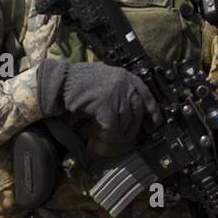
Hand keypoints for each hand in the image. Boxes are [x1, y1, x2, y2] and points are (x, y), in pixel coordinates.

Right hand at [37, 59, 161, 144]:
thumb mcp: (103, 79)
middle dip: (132, 128)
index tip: (156, 122)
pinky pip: (112, 128)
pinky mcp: (107, 107)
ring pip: (125, 123)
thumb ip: (116, 89)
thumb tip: (124, 108)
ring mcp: (117, 96)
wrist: (61, 82)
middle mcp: (125, 85)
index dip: (152, 110)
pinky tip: (101, 138)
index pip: (146, 95)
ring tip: (109, 140)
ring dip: (118, 135)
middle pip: (136, 112)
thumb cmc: (78, 81)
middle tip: (124, 138)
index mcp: (126, 77)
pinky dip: (108, 136)